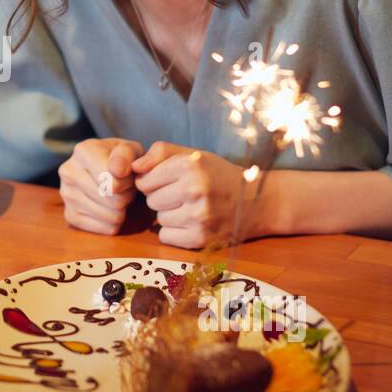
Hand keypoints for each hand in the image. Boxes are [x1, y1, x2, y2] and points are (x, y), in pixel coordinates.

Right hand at [58, 137, 144, 234]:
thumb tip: (117, 171)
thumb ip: (126, 155)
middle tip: (123, 187)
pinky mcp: (70, 216)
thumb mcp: (130, 149)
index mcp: (82, 152)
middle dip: (126, 195)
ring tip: (116, 195)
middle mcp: (68, 172)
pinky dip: (114, 221)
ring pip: (112, 216)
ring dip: (122, 209)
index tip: (126, 174)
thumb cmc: (120, 159)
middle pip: (113, 200)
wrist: (105, 168)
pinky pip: (106, 228)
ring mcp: (66, 196)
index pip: (112, 180)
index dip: (128, 181)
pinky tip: (108, 208)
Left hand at [133, 141, 255, 248]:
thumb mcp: (194, 155)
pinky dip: (174, 232)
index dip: (153, 181)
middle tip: (182, 195)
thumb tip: (133, 167)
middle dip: (162, 198)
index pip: (145, 180)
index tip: (168, 181)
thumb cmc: (219, 175)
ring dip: (169, 215)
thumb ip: (160, 153)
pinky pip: (166, 236)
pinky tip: (191, 223)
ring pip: (158, 219)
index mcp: (190, 165)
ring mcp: (198, 216)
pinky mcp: (201, 238)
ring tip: (190, 208)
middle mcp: (194, 190)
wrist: (258, 201)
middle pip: (151, 201)